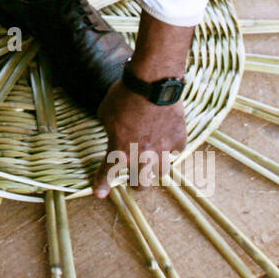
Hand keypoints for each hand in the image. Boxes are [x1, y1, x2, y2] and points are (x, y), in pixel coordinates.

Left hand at [92, 78, 186, 198]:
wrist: (152, 84)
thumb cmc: (124, 96)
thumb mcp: (105, 113)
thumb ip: (109, 129)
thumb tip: (114, 130)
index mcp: (120, 151)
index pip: (107, 174)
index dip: (101, 185)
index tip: (99, 194)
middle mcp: (142, 156)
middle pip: (141, 184)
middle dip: (134, 183)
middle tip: (132, 177)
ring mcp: (163, 150)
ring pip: (162, 172)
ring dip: (155, 169)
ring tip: (152, 163)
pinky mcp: (179, 139)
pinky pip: (176, 150)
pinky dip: (171, 147)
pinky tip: (168, 140)